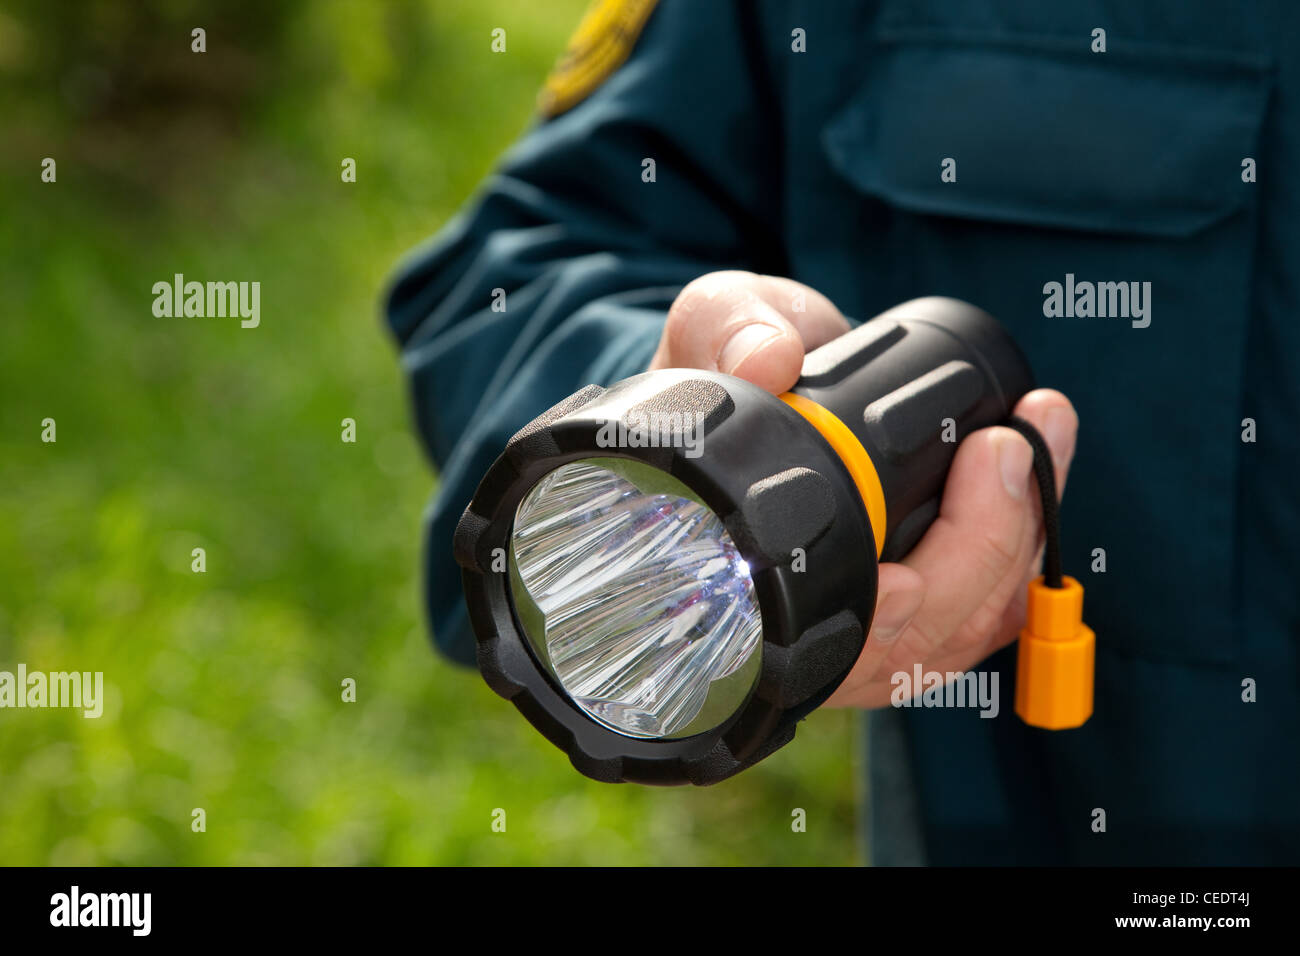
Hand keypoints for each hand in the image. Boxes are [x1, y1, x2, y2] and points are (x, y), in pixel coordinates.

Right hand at [651, 271, 1078, 709]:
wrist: (757, 376)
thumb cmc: (726, 367)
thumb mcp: (708, 326)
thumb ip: (725, 329)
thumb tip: (768, 362)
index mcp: (743, 571)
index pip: (805, 637)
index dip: (866, 626)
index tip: (905, 586)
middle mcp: (804, 620)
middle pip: (912, 643)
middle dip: (979, 549)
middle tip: (1005, 445)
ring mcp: (865, 624)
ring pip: (959, 633)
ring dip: (1016, 542)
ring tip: (1040, 432)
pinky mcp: (918, 606)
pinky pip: (984, 616)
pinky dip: (1024, 552)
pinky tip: (1039, 474)